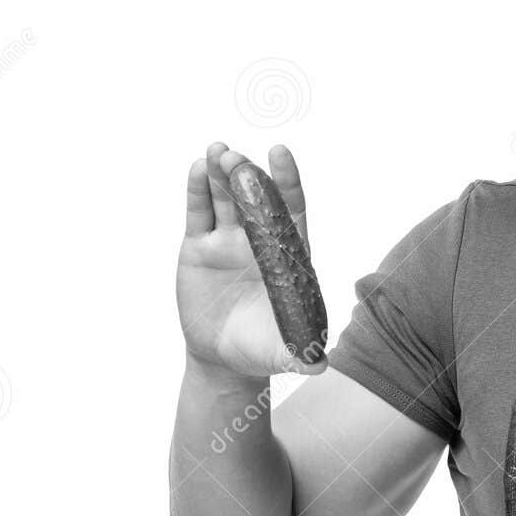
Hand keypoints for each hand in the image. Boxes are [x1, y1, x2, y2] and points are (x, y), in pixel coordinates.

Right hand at [177, 142, 326, 378]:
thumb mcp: (285, 352)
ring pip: (225, 199)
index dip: (285, 181)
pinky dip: (196, 191)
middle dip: (246, 173)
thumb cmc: (262, 349)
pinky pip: (198, 214)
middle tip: (236, 155)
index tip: (280, 153)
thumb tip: (320, 364)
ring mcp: (227, 241)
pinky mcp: (198, 248)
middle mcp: (258, 241)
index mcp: (285, 255)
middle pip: (253, 198)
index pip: (288, 210)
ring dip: (221, 172)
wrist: (223, 359)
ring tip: (216, 150)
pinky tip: (196, 169)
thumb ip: (302, 352)